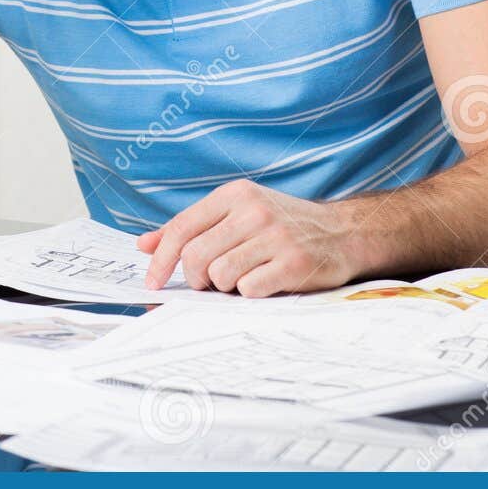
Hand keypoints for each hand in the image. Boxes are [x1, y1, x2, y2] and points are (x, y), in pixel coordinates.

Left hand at [135, 179, 362, 297]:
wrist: (343, 233)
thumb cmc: (282, 226)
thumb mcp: (237, 214)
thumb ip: (192, 228)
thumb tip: (144, 244)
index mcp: (235, 195)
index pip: (182, 228)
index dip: (161, 259)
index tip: (153, 281)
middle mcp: (253, 211)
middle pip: (197, 257)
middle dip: (197, 279)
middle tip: (211, 282)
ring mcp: (275, 236)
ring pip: (220, 276)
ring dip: (226, 287)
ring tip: (244, 278)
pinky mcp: (294, 262)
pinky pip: (249, 290)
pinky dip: (251, 293)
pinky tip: (266, 283)